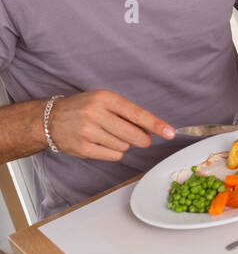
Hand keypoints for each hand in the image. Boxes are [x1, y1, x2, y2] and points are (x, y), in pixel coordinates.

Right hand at [49, 90, 174, 159]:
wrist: (50, 119)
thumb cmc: (83, 108)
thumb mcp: (103, 100)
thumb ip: (126, 112)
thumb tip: (150, 129)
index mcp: (105, 98)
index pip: (136, 113)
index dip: (155, 124)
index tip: (170, 132)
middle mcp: (96, 113)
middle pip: (134, 135)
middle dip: (143, 139)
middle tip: (142, 139)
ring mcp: (89, 132)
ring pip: (124, 146)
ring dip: (124, 144)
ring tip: (108, 135)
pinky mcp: (84, 148)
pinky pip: (113, 155)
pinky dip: (114, 152)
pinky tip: (102, 143)